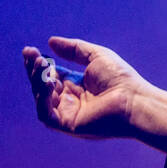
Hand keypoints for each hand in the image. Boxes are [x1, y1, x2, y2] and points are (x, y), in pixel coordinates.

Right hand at [22, 36, 147, 139]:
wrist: (135, 100)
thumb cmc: (122, 79)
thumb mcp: (96, 56)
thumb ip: (74, 49)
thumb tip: (50, 42)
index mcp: (77, 86)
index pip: (50, 74)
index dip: (39, 64)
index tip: (30, 50)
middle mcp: (71, 100)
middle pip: (42, 86)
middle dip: (35, 70)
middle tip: (33, 56)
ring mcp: (69, 114)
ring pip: (42, 99)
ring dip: (38, 82)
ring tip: (42, 66)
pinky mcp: (69, 125)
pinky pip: (46, 115)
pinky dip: (43, 99)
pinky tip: (49, 84)